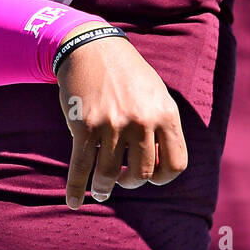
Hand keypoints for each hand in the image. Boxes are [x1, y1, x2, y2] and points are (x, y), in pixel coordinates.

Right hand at [56, 30, 187, 208]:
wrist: (92, 47)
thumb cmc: (127, 74)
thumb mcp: (156, 94)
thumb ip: (163, 126)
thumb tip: (160, 166)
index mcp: (165, 113)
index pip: (175, 164)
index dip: (163, 178)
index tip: (151, 176)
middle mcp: (142, 121)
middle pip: (143, 174)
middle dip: (131, 182)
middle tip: (123, 179)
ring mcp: (113, 125)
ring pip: (109, 175)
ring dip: (104, 188)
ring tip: (101, 191)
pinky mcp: (86, 126)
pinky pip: (81, 168)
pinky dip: (76, 189)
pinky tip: (74, 202)